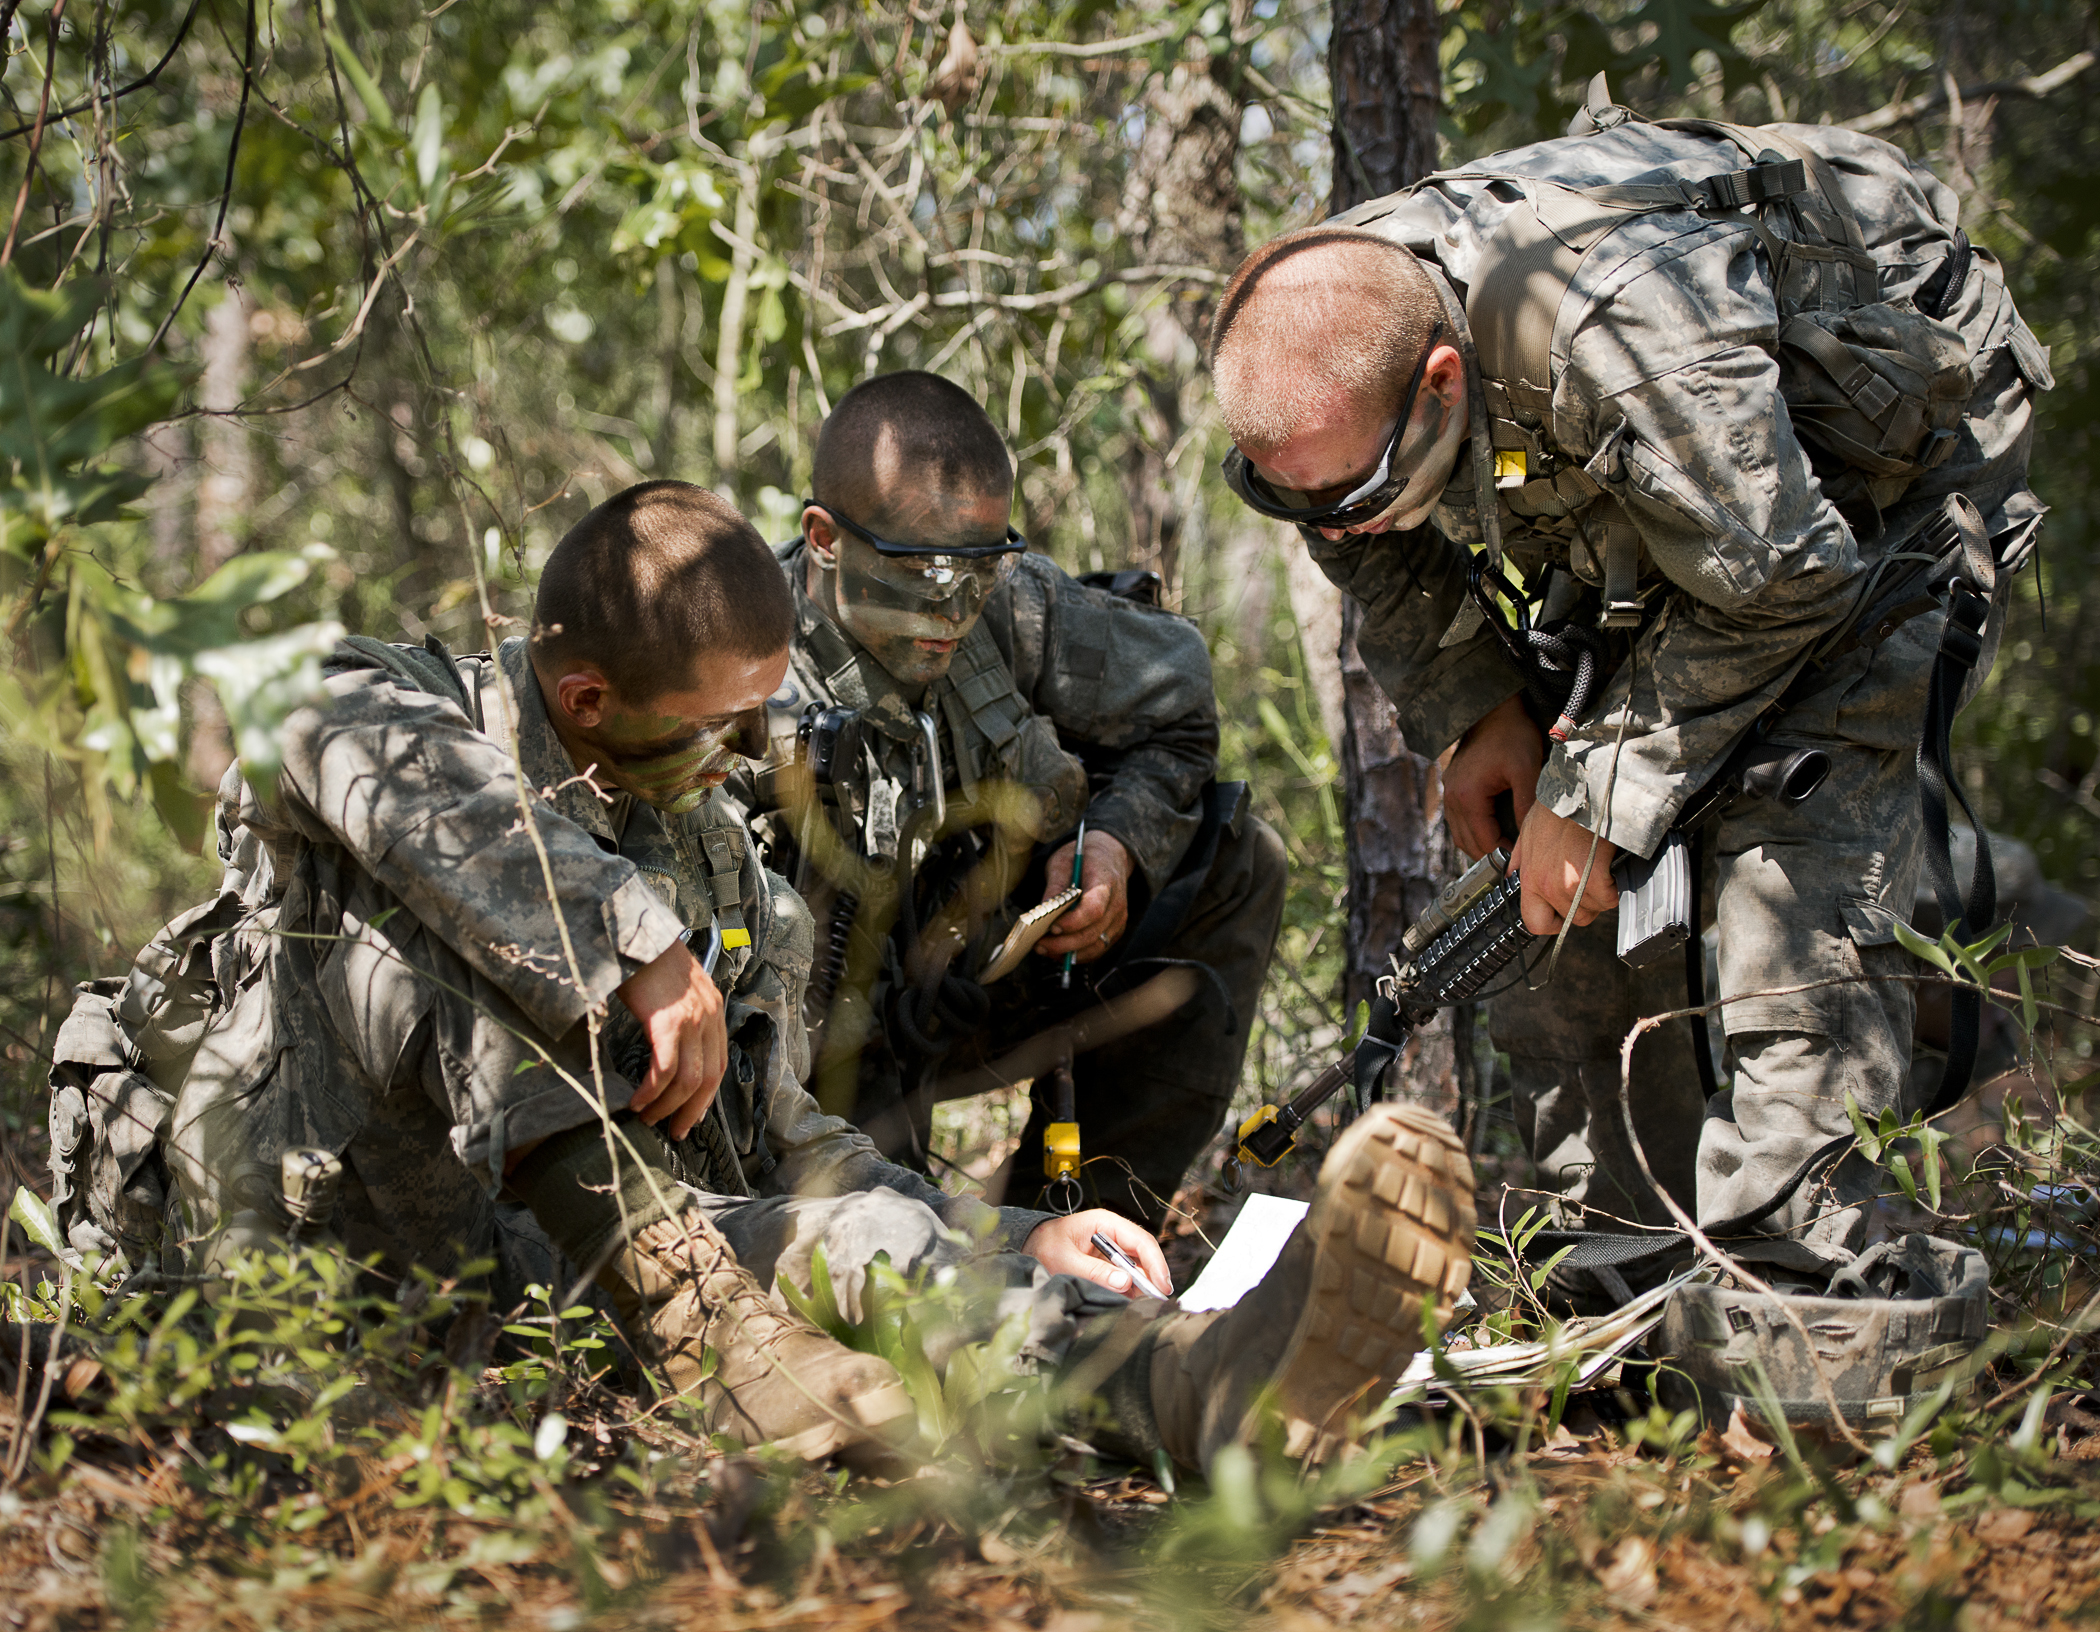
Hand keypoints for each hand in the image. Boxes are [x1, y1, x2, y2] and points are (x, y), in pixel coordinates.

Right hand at [614, 938, 726, 1139]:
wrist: (634, 932)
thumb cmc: (646, 961)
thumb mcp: (674, 990)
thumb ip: (678, 1018)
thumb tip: (664, 1051)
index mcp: (712, 1010)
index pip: (718, 1064)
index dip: (705, 1097)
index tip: (691, 1116)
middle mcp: (709, 1016)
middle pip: (708, 1079)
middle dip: (691, 1111)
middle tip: (674, 1131)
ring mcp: (691, 1019)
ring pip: (688, 1080)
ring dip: (667, 1106)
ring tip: (648, 1117)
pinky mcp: (668, 1021)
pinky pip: (664, 1070)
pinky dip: (651, 1091)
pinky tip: (638, 1100)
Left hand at [1024, 1209, 1172, 1297]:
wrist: (1027, 1247)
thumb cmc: (1043, 1246)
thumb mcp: (1064, 1259)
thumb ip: (1093, 1271)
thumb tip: (1124, 1282)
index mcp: (1104, 1223)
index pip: (1139, 1240)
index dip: (1154, 1262)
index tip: (1161, 1284)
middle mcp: (1112, 1234)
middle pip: (1142, 1255)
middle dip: (1152, 1277)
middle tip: (1157, 1300)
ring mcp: (1110, 1250)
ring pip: (1136, 1268)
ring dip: (1141, 1286)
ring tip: (1143, 1305)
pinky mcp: (1106, 1265)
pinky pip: (1124, 1278)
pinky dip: (1129, 1291)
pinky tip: (1129, 1303)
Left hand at [1035, 830, 1132, 964]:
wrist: (1109, 856)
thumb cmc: (1084, 858)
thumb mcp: (1063, 862)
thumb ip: (1055, 886)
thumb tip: (1041, 913)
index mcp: (1106, 881)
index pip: (1094, 909)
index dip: (1073, 922)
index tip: (1052, 927)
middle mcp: (1117, 903)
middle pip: (1093, 933)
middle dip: (1064, 944)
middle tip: (1039, 944)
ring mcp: (1118, 920)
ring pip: (1096, 946)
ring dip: (1069, 953)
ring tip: (1044, 949)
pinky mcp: (1114, 930)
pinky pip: (1097, 949)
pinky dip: (1077, 955)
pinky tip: (1058, 952)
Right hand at [1442, 693, 1545, 860]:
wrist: (1493, 710)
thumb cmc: (1512, 735)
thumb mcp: (1526, 770)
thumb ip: (1527, 805)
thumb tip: (1531, 838)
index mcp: (1468, 797)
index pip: (1484, 841)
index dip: (1504, 855)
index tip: (1523, 860)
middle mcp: (1452, 798)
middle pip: (1468, 844)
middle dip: (1491, 855)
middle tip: (1516, 860)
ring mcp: (1449, 793)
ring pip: (1460, 835)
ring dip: (1480, 845)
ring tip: (1505, 849)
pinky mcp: (1452, 787)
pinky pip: (1458, 821)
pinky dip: (1473, 832)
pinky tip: (1492, 831)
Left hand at [1508, 802, 1618, 934]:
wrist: (1578, 795)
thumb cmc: (1556, 809)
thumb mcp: (1527, 834)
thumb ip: (1522, 859)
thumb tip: (1514, 872)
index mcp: (1530, 877)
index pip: (1534, 922)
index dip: (1552, 923)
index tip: (1562, 915)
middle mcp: (1547, 885)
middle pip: (1572, 919)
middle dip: (1585, 906)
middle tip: (1590, 885)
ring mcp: (1569, 884)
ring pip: (1593, 910)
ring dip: (1600, 895)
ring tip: (1599, 871)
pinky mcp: (1592, 878)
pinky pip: (1609, 899)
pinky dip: (1614, 887)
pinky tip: (1609, 869)